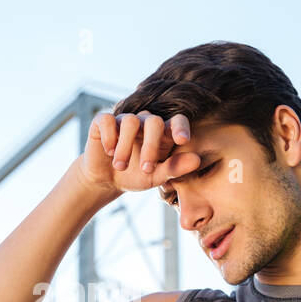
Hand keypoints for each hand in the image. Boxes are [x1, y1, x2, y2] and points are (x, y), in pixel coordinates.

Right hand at [76, 110, 201, 192]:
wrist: (106, 181)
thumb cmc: (135, 176)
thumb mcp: (156, 177)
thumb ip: (175, 168)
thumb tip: (197, 160)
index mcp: (162, 134)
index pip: (177, 121)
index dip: (181, 127)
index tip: (183, 140)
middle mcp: (145, 122)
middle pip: (154, 121)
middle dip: (151, 147)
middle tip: (146, 170)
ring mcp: (124, 120)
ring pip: (130, 121)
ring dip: (126, 147)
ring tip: (121, 166)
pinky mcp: (103, 122)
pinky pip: (108, 120)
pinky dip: (109, 137)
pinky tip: (108, 152)